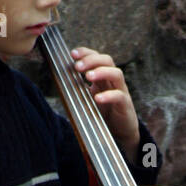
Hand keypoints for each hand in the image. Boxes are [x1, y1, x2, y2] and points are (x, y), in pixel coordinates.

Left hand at [72, 47, 140, 163]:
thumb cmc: (103, 114)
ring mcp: (121, 91)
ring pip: (116, 73)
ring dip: (101, 72)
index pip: (96, 57)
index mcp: (103, 77)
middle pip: (107, 60)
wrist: (120, 132)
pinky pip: (119, 96)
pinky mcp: (125, 105)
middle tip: (77, 66)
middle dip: (91, 60)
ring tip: (88, 77)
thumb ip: (78, 89)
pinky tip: (98, 98)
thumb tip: (60, 81)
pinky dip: (108, 95)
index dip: (86, 53)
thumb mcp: (88, 99)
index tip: (72, 54)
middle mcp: (112, 81)